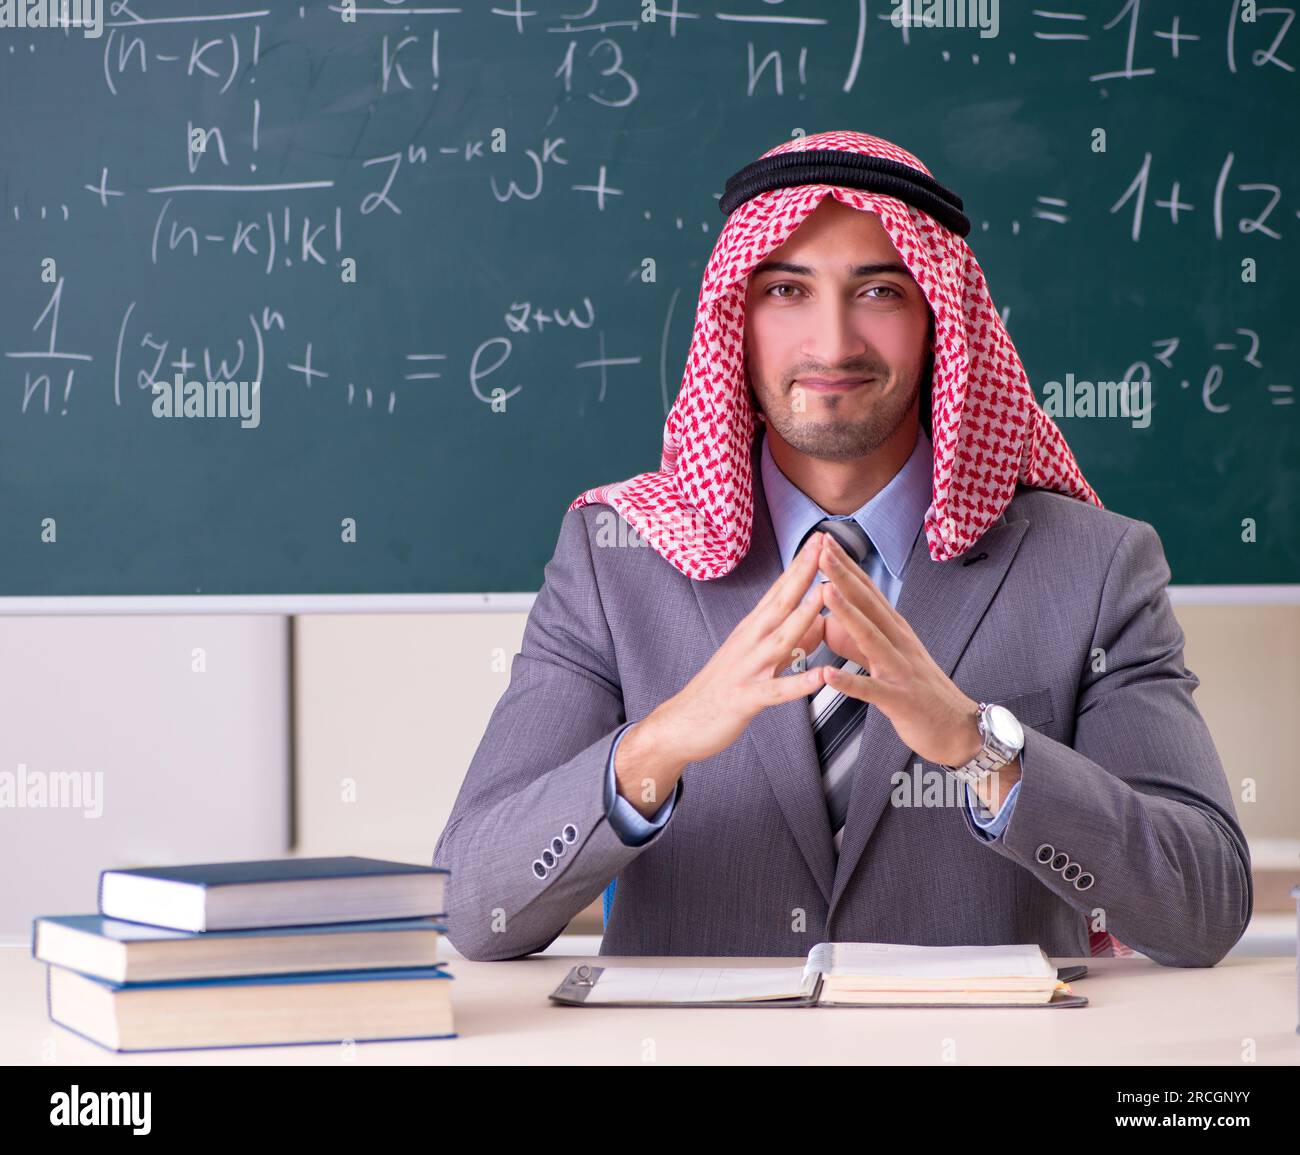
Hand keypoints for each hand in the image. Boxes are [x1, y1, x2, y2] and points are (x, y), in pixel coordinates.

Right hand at [640, 530, 831, 767]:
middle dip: (803, 572)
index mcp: (750, 630)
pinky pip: (776, 691)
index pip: (778, 590)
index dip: (799, 564)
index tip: (819, 538)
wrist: (680, 723)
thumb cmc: (719, 690)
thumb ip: (782, 639)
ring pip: (780, 639)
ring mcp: (747, 669)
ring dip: (804, 615)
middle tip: (824, 544)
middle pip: (780, 602)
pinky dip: (799, 683)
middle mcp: (748, 642)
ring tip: (826, 593)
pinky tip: (821, 676)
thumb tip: (812, 622)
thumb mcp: (751, 657)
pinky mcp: (746, 698)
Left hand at [815, 532, 984, 766]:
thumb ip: (863, 638)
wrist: (958, 728)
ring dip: (847, 614)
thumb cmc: (921, 691)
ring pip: (871, 638)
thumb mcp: (891, 657)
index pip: (868, 591)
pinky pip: (872, 691)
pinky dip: (850, 682)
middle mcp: (900, 643)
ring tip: (823, 592)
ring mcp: (901, 670)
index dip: (846, 566)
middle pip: (869, 603)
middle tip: (821, 548)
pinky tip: (828, 675)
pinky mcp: (900, 700)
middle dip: (844, 575)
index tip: (825, 540)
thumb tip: (834, 620)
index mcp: (896, 631)